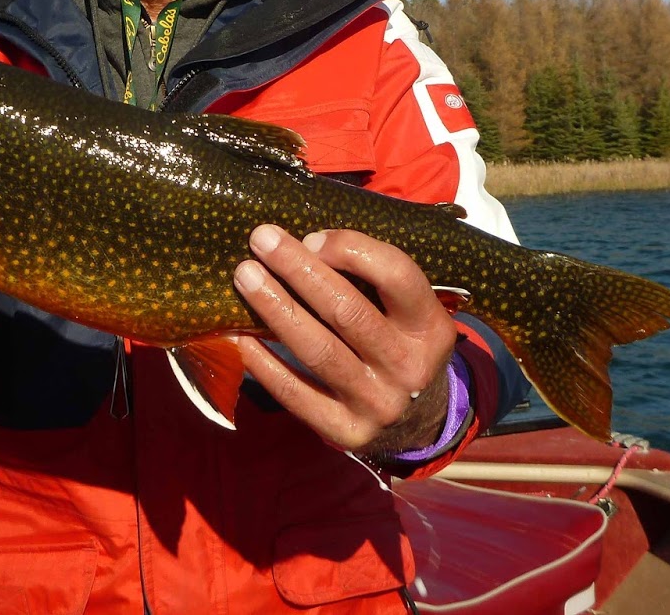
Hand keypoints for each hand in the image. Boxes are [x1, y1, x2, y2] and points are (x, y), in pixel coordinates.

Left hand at [234, 225, 458, 457]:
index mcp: (429, 326)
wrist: (421, 421)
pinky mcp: (348, 433)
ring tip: (245, 278)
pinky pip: (296, 394)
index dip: (350, 250)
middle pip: (347, 310)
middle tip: (261, 240)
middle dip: (298, 269)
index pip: (396, 275)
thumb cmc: (400, 344)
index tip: (309, 237)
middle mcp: (408, 366)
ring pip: (318, 350)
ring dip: (276, 308)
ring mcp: (378, 403)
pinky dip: (265, 364)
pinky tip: (241, 338)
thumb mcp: (409, 311)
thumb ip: (373, 278)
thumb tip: (305, 245)